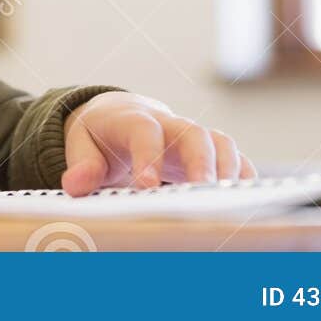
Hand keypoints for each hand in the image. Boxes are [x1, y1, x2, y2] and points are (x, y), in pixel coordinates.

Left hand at [60, 92, 255, 195]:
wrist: (121, 116)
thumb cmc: (101, 135)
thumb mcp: (80, 144)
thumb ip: (80, 164)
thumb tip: (76, 185)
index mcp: (132, 120)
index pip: (142, 130)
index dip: (147, 155)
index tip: (147, 186)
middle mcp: (169, 124)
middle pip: (192, 133)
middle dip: (200, 162)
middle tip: (201, 193)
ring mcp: (191, 136)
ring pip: (220, 143)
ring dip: (227, 170)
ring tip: (227, 202)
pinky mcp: (209, 151)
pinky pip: (234, 158)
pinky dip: (243, 177)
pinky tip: (244, 203)